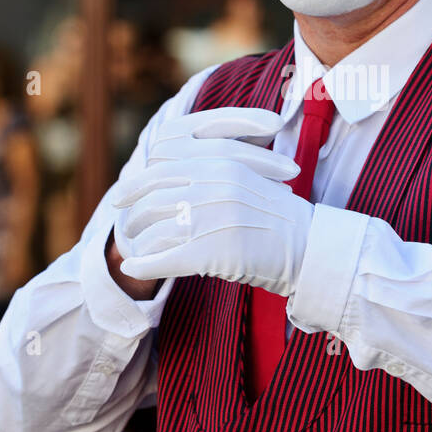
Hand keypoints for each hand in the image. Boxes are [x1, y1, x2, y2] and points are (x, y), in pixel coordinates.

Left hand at [112, 109, 309, 296]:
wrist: (310, 246)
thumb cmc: (278, 217)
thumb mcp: (245, 179)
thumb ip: (210, 174)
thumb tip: (168, 177)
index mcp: (220, 162)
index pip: (159, 168)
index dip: (135, 184)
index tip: (121, 197)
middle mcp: (213, 184)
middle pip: (151, 199)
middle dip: (132, 218)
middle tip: (125, 230)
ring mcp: (211, 217)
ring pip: (154, 231)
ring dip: (137, 245)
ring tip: (134, 253)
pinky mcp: (212, 251)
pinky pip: (164, 259)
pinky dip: (144, 266)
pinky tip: (134, 270)